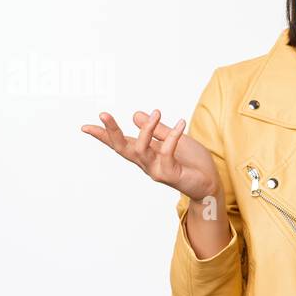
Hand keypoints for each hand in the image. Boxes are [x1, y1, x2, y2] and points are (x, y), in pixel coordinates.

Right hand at [80, 109, 219, 201]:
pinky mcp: (170, 175)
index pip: (120, 143)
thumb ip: (157, 130)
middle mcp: (146, 164)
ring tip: (156, 112)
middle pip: (122, 148)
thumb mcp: (174, 139)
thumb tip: (136, 115)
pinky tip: (181, 123)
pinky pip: (167, 153)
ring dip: (146, 131)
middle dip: (111, 132)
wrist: (209, 183)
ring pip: (141, 150)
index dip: (103, 135)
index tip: (85, 127)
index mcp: (145, 154)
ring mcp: (156, 170)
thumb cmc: (192, 162)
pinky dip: (173, 137)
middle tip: (103, 114)